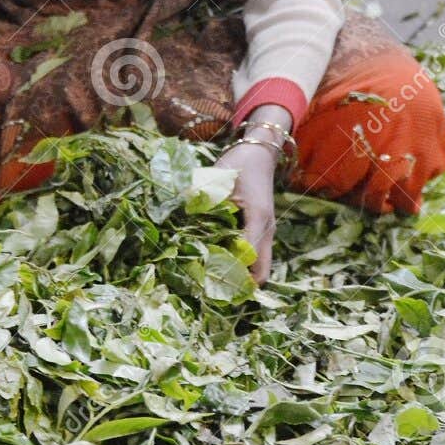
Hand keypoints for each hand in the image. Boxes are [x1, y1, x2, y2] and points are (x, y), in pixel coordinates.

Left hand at [214, 138, 278, 284]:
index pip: (248, 256)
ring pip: (258, 267)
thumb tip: (178, 216)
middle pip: (260, 272)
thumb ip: (202, 199)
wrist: (259, 153)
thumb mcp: (218, 179)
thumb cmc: (240, 164)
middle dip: (240, 285)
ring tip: (212, 282)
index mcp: (257, 219)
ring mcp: (265, 233)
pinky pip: (254, 257)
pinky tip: (217, 264)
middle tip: (213, 291)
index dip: (231, 272)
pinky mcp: (260, 232)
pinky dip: (240, 264)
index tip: (210, 282)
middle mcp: (265, 231)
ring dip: (240, 276)